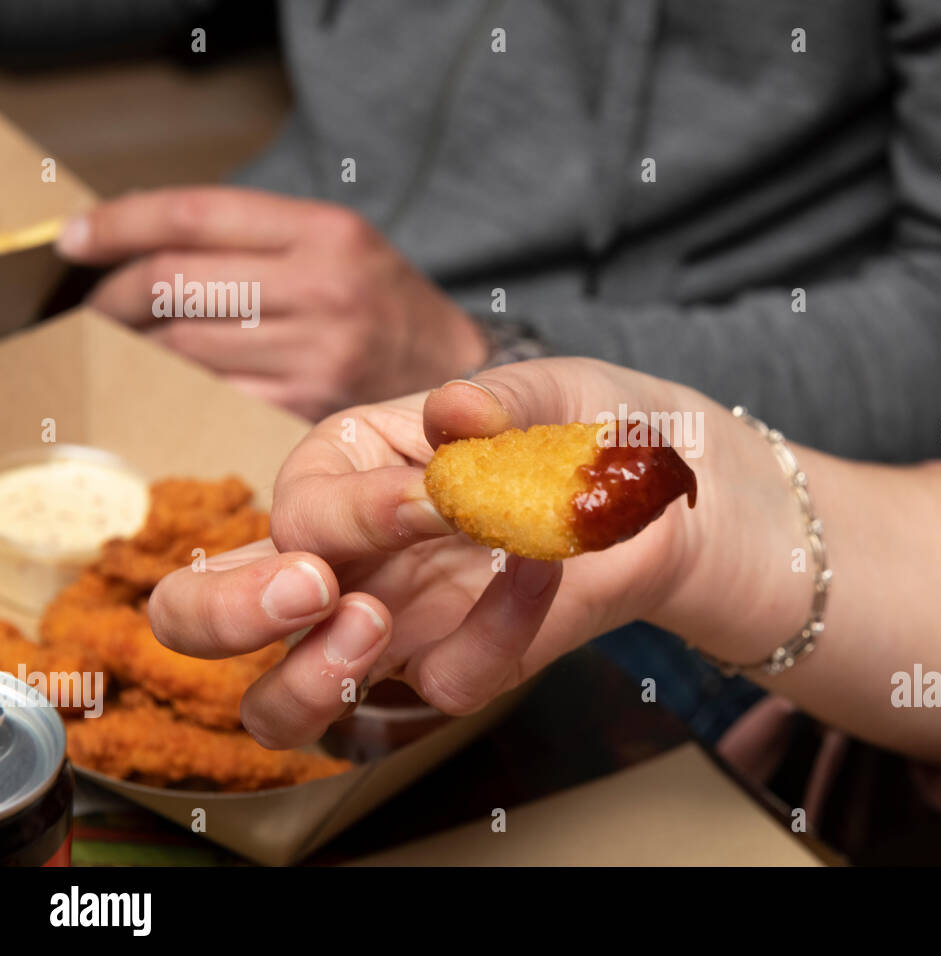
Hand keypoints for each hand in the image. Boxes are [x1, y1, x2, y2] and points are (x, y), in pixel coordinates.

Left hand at [56, 187, 487, 418]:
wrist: (457, 373)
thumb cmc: (385, 303)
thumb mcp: (339, 242)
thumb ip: (255, 234)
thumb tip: (140, 237)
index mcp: (328, 232)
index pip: (194, 216)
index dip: (118, 224)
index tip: (74, 239)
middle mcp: (325, 290)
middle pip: (176, 282)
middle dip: (112, 295)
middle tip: (91, 305)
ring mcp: (318, 355)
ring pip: (183, 344)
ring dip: (134, 344)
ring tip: (123, 340)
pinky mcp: (310, 408)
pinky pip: (214, 393)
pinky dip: (178, 384)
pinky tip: (169, 376)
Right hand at [148, 359, 806, 748]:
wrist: (685, 496)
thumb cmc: (600, 425)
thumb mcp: (558, 390)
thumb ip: (501, 403)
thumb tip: (450, 414)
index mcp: (354, 464)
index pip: (295, 502)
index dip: (347, 510)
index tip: (437, 494)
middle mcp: (354, 553)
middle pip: (214, 610)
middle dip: (230, 610)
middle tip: (312, 592)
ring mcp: (396, 622)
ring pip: (284, 698)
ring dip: (306, 680)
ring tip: (369, 631)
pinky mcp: (460, 667)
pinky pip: (436, 688)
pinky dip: (486, 646)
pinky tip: (540, 586)